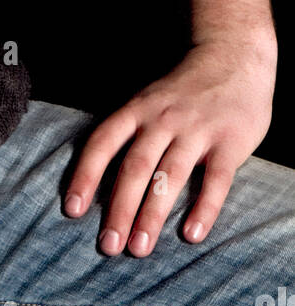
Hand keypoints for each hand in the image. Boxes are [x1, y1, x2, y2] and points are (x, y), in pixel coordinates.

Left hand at [62, 37, 276, 256]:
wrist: (233, 57)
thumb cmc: (182, 90)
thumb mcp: (147, 100)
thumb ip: (129, 133)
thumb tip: (99, 180)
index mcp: (137, 109)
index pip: (103, 143)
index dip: (85, 176)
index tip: (72, 209)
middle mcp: (162, 120)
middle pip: (134, 167)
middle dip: (118, 209)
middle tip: (108, 246)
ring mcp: (196, 131)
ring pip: (169, 177)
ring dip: (152, 214)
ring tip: (139, 248)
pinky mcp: (229, 143)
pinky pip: (215, 180)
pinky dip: (203, 208)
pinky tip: (191, 235)